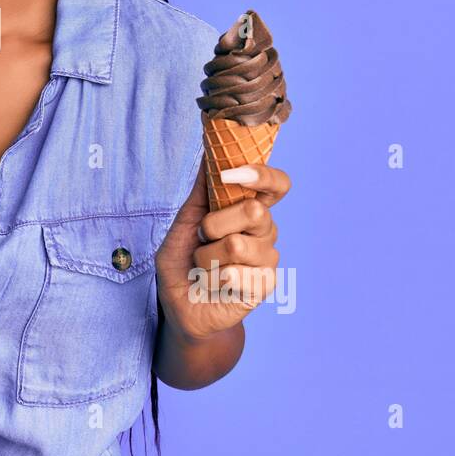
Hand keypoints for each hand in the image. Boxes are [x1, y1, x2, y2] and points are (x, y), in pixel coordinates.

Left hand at [155, 161, 290, 342]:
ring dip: (207, 257)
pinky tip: (213, 284)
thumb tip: (211, 152)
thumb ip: (203, 191)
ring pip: (238, 246)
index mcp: (249, 209)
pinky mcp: (264, 286)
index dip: (261, 174)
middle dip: (214, 224)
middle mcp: (264, 231)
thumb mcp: (185, 221)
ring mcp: (267, 259)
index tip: (230, 175)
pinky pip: (238, 274)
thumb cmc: (182, 259)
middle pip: (254, 211)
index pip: (275, 185)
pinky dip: (213, 278)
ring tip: (203, 266)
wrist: (178, 304)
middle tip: (202, 237)